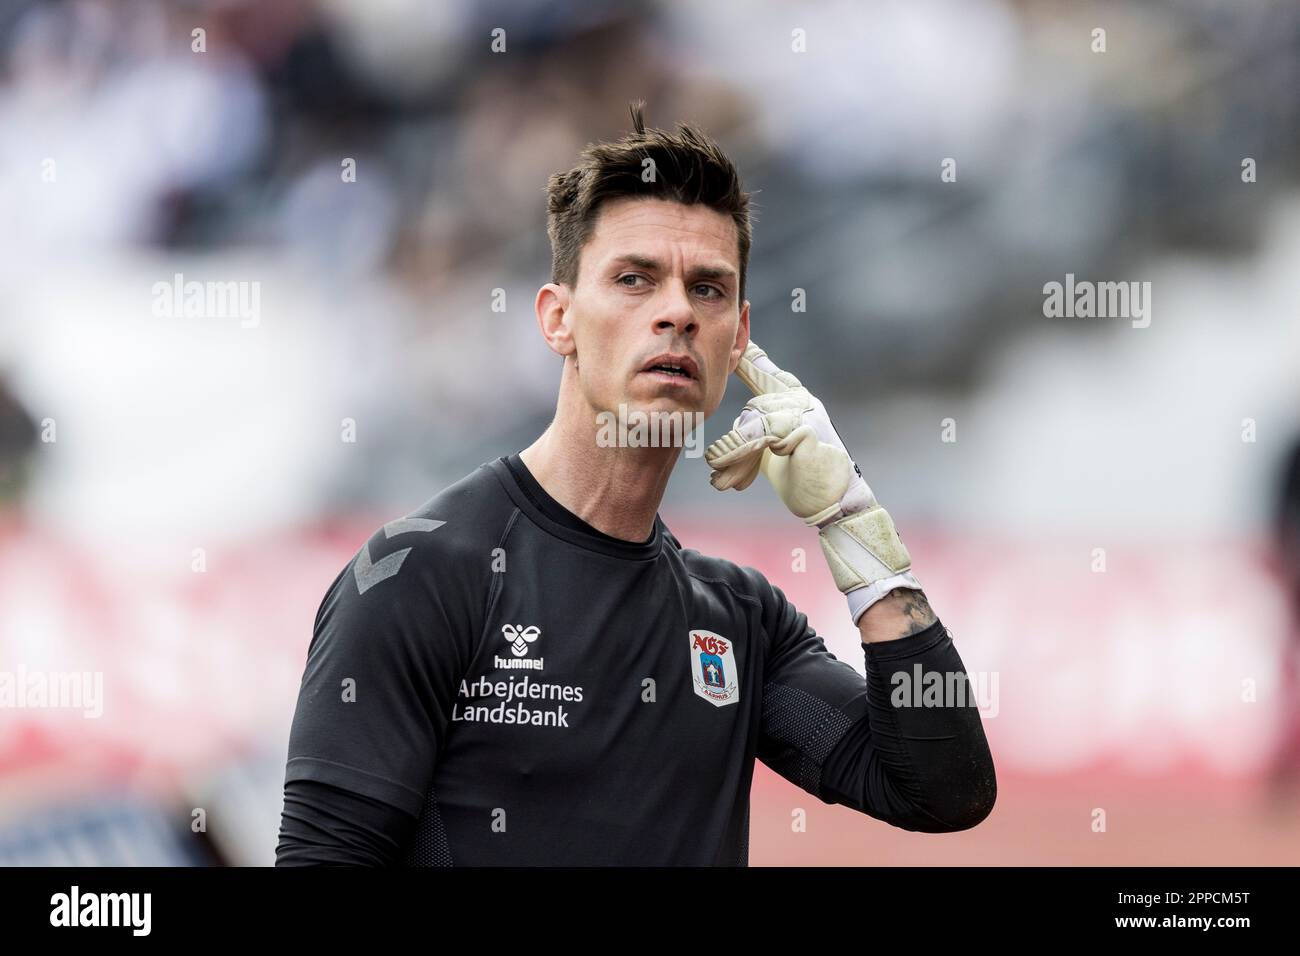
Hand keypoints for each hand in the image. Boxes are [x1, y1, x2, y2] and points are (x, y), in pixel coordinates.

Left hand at [704, 341, 921, 622]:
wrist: (834, 503)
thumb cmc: (802, 477)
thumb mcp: (769, 453)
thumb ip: (749, 438)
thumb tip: (714, 455)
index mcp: (791, 400)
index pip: (765, 372)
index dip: (749, 355)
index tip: (739, 333)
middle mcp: (799, 400)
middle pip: (750, 409)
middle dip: (732, 446)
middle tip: (717, 471)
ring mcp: (806, 412)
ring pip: (753, 421)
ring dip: (733, 454)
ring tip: (720, 479)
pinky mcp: (807, 429)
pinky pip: (763, 434)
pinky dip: (745, 454)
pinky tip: (739, 479)